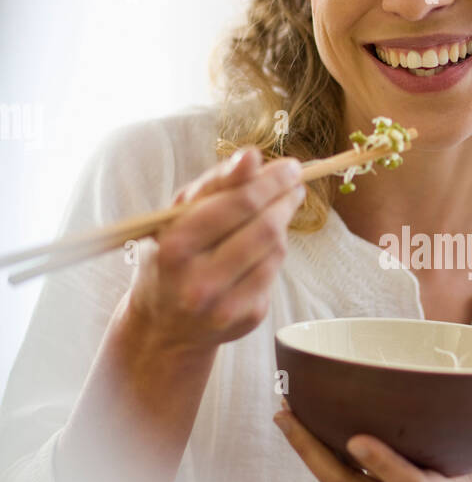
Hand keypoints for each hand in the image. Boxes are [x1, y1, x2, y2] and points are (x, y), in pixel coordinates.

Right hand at [127, 146, 305, 354]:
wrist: (165, 325)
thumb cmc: (173, 257)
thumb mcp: (178, 216)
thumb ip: (215, 184)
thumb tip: (252, 157)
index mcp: (175, 248)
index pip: (238, 204)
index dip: (271, 181)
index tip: (290, 167)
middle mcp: (199, 282)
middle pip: (264, 227)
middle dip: (285, 198)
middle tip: (295, 183)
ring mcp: (226, 305)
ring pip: (276, 249)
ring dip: (282, 223)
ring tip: (279, 209)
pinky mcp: (248, 318)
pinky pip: (275, 272)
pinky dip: (274, 252)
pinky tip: (264, 245)